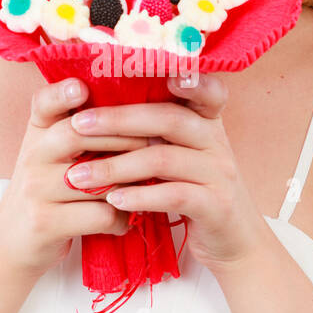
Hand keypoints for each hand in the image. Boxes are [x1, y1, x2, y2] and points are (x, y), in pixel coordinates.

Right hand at [0, 78, 143, 277]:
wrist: (11, 243)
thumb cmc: (49, 192)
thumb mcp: (55, 156)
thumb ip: (83, 133)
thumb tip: (143, 111)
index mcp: (38, 133)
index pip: (44, 103)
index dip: (61, 93)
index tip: (81, 88)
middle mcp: (32, 155)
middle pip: (78, 135)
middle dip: (123, 137)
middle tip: (155, 143)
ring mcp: (36, 189)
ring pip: (97, 179)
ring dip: (131, 184)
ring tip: (149, 188)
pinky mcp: (45, 223)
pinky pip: (99, 215)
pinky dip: (121, 219)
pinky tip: (125, 221)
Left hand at [65, 73, 274, 271]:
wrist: (235, 242)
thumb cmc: (196, 193)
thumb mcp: (183, 156)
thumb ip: (158, 132)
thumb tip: (99, 110)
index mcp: (208, 123)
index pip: (205, 90)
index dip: (185, 77)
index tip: (146, 71)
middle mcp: (217, 141)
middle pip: (168, 119)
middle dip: (117, 120)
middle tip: (77, 125)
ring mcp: (220, 173)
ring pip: (163, 159)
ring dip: (116, 167)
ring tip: (79, 176)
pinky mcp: (216, 206)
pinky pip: (175, 195)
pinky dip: (141, 197)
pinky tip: (114, 201)